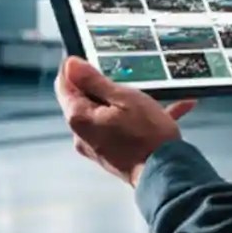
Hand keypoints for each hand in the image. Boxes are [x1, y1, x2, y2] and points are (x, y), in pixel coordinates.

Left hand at [55, 57, 196, 186]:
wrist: (167, 173)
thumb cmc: (147, 136)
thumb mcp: (123, 98)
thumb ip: (94, 81)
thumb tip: (71, 65)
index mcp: (80, 118)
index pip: (64, 85)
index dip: (74, 69)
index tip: (90, 59)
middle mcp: (82, 134)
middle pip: (85, 99)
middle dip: (106, 86)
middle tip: (127, 79)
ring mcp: (97, 146)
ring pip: (106, 113)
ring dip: (127, 102)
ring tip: (153, 94)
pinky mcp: (112, 153)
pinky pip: (121, 129)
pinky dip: (138, 119)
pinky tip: (166, 111)